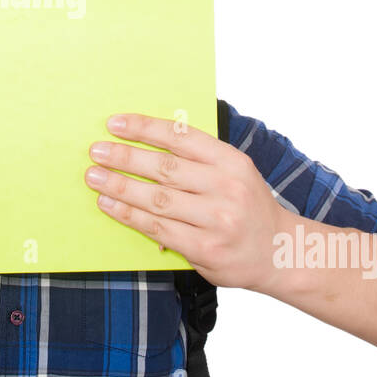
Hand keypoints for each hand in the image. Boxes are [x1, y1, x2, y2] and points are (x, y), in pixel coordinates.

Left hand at [84, 113, 287, 292]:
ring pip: (157, 199)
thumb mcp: (234, 172)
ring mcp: (216, 220)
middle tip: (96, 150)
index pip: (181, 137)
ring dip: (120, 186)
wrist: (281, 253)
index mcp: (232, 161)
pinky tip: (109, 205)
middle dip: (125, 157)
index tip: (115, 123)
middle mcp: (226, 188)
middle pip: (165, 167)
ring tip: (95, 176)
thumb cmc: (248, 207)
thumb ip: (199, 159)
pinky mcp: (204, 249)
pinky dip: (129, 215)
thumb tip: (146, 145)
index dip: (145, 128)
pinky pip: (158, 228)